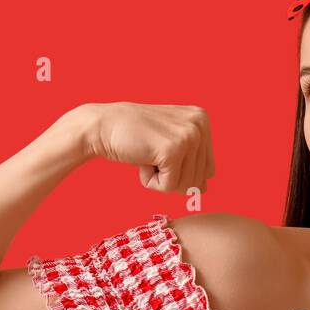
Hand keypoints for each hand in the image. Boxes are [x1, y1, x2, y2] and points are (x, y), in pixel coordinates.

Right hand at [83, 101, 214, 193]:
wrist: (102, 126)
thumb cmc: (134, 137)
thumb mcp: (169, 143)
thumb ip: (190, 162)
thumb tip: (205, 188)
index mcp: (203, 120)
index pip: (208, 169)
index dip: (181, 171)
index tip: (160, 151)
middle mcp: (200, 125)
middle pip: (199, 180)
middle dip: (172, 177)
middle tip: (151, 153)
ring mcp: (188, 136)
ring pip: (186, 186)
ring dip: (161, 179)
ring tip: (147, 155)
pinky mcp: (173, 150)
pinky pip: (169, 187)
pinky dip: (151, 181)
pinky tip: (141, 159)